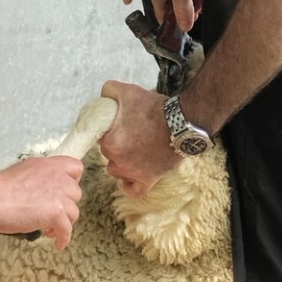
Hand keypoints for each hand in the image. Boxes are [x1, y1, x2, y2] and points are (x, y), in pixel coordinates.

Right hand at [0, 155, 83, 248]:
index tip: (62, 192)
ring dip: (65, 222)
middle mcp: (57, 176)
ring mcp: (59, 195)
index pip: (76, 167)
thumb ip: (38, 178)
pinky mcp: (56, 213)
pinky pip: (67, 230)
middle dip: (66, 204)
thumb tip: (42, 193)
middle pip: (76, 193)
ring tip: (50, 229)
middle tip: (52, 214)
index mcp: (48, 164)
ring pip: (74, 212)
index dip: (73, 180)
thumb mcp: (23, 172)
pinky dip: (64, 238)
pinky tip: (57, 243)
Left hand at [96, 80, 183, 198]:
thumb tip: (102, 95)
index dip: (108, 131)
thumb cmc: (154, 108)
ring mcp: (133, 172)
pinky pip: (133, 190)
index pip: (100, 139)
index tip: (119, 126)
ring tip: (134, 150)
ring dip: (121, 162)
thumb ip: (108, 90)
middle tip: (130, 134)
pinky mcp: (149, 179)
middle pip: (108, 155)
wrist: (182, 123)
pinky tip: (130, 177)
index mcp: (109, 142)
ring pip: (117, 171)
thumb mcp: (127, 91)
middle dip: (116, 145)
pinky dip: (130, 184)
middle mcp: (118, 161)